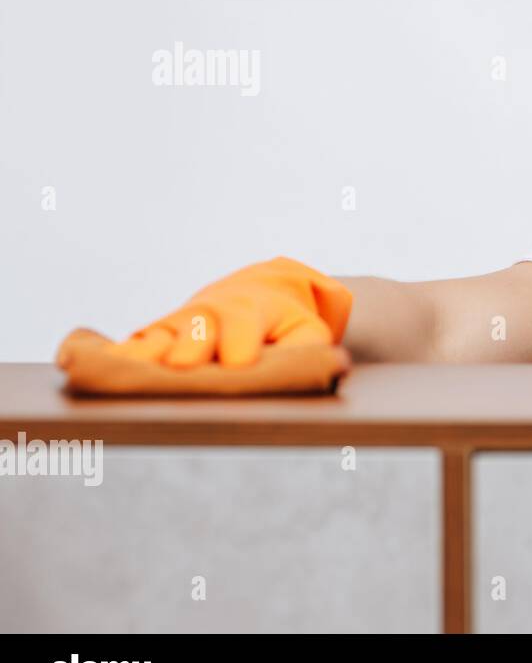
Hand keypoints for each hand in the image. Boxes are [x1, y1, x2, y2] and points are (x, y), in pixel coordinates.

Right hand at [110, 257, 352, 367]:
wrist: (258, 293)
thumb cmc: (287, 325)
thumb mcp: (308, 332)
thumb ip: (309, 348)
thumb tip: (321, 367)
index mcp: (253, 310)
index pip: (245, 327)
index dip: (241, 346)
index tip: (236, 363)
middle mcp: (211, 313)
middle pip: (196, 328)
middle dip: (189, 346)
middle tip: (180, 366)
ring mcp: (179, 323)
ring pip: (159, 335)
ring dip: (145, 352)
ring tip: (127, 369)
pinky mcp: (156, 334)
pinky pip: (131, 343)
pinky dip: (110, 353)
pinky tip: (79, 361)